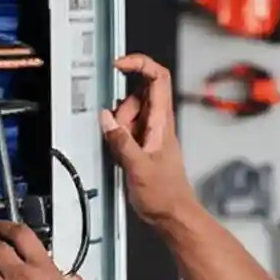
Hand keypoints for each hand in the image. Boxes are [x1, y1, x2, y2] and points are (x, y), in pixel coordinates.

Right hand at [101, 54, 196, 227]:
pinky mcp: (144, 146)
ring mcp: (152, 135)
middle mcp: (159, 124)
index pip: (158, 77)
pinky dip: (119, 136)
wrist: (173, 216)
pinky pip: (127, 130)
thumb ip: (120, 141)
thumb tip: (106, 119)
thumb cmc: (165, 196)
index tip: (119, 65)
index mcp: (162, 122)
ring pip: (130, 112)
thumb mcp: (137, 167)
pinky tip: (122, 155)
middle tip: (120, 130)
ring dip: (120, 125)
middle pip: (138, 94)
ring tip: (124, 150)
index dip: (140, 63)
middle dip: (122, 107)